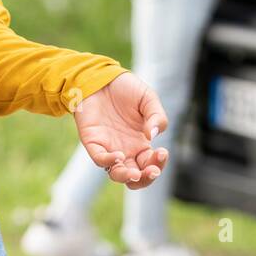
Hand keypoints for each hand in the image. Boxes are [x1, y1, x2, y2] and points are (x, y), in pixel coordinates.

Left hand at [72, 71, 168, 190]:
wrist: (102, 77)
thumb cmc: (126, 89)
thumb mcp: (148, 99)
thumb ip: (156, 116)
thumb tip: (153, 135)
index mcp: (141, 143)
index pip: (151, 163)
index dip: (158, 163)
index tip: (162, 152)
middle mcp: (126, 150)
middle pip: (136, 177)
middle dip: (146, 179)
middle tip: (152, 171)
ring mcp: (109, 147)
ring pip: (117, 173)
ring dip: (126, 177)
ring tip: (135, 174)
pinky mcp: (93, 142)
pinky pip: (99, 159)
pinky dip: (108, 162)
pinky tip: (118, 156)